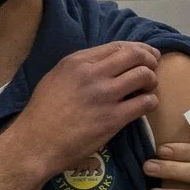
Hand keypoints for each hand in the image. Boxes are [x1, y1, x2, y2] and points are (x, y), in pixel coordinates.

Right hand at [2, 41, 159, 182]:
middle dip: (150, 60)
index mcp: (77, 62)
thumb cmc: (43, 113)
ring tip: (147, 89)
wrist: (35, 143)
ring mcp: (104, 95)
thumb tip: (108, 63)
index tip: (147, 54)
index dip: (139, 49)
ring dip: (152, 81)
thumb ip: (81, 68)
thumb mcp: (56, 78)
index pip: (118, 46)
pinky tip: (145, 106)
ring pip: (144, 75)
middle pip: (135, 56)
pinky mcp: (113, 118)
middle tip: (153, 70)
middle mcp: (92, 74)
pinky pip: (145, 102)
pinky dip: (150, 102)